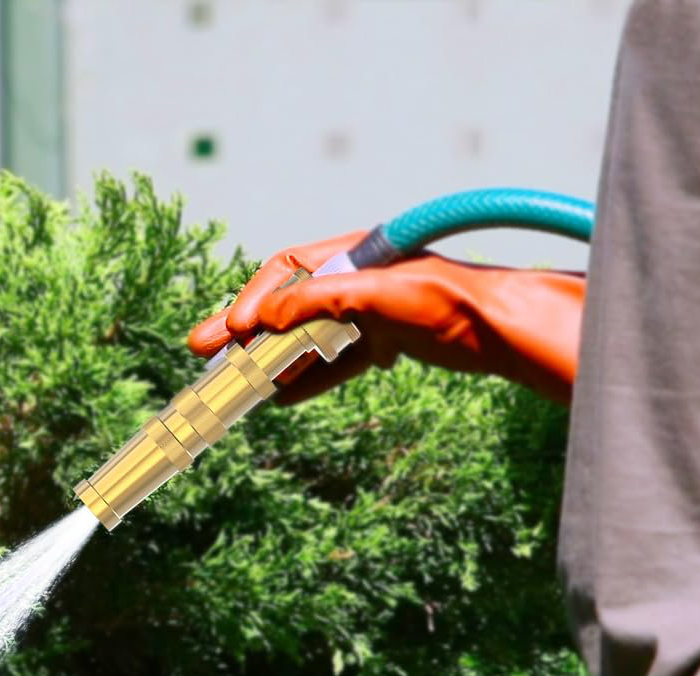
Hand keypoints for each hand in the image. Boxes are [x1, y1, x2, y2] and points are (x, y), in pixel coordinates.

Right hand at [185, 231, 583, 406]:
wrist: (498, 329)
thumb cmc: (445, 298)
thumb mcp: (374, 294)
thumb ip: (320, 302)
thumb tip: (266, 318)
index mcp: (351, 255)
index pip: (286, 272)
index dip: (254, 301)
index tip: (230, 332)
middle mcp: (356, 280)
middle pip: (289, 307)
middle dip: (246, 334)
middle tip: (201, 356)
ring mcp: (370, 314)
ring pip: (308, 339)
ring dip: (272, 361)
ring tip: (236, 386)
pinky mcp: (386, 344)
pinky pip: (335, 364)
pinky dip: (307, 380)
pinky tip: (280, 397)